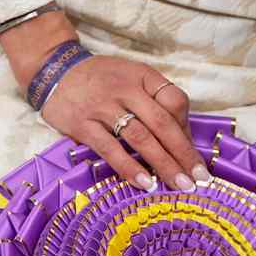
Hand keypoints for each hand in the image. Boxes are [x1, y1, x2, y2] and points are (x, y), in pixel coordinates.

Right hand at [0, 4, 209, 191]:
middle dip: (184, 153)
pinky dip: (128, 167)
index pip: (175, 100)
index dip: (188, 128)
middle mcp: (126, 90)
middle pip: (163, 123)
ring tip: (178, 184)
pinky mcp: (83, 125)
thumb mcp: (133, 76)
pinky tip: (143, 183)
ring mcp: (104, 107)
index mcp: (143, 77)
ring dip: (162, 163)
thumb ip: (155, 99)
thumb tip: (181, 136)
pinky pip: (110, 149)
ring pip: (140, 138)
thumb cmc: (102, 79)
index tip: (194, 154)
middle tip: (199, 178)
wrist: (55, 70)